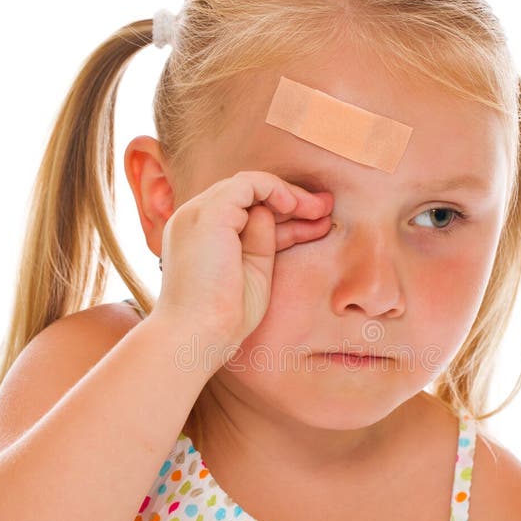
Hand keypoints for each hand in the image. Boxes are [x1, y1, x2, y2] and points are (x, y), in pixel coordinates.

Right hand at [153, 170, 333, 350]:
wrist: (197, 336)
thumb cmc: (223, 318)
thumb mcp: (253, 272)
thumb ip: (263, 243)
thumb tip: (276, 216)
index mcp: (201, 236)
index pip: (247, 214)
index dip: (285, 217)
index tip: (317, 224)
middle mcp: (194, 219)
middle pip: (248, 197)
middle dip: (291, 200)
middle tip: (326, 208)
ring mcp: (198, 214)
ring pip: (248, 186)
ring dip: (289, 194)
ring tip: (320, 209)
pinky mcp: (209, 214)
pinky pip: (247, 185)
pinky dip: (275, 189)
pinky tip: (296, 206)